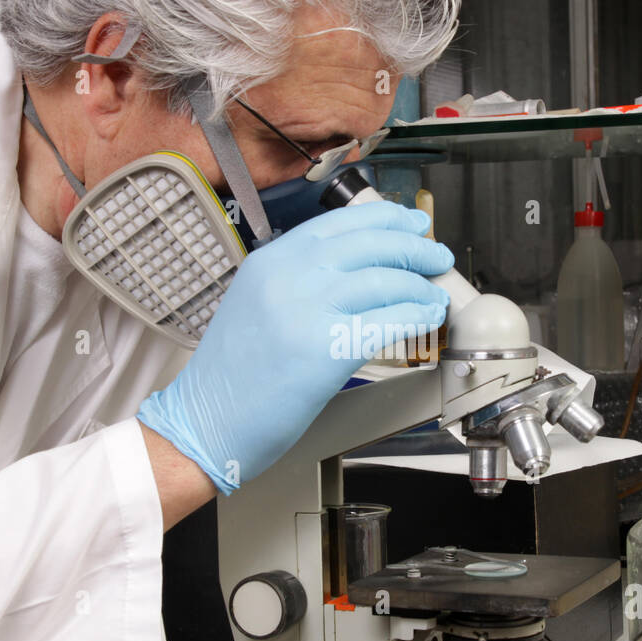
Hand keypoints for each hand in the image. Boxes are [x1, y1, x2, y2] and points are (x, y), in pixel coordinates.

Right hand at [137, 202, 452, 492]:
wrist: (206, 421)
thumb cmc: (231, 376)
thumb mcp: (255, 303)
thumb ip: (297, 279)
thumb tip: (357, 270)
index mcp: (270, 260)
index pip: (339, 223)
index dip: (386, 219)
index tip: (411, 223)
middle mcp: (289, 276)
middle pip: (370, 244)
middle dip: (414, 247)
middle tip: (436, 256)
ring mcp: (307, 310)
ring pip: (385, 281)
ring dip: (420, 286)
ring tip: (435, 294)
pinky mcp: (327, 349)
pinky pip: (389, 321)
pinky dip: (417, 316)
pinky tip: (427, 318)